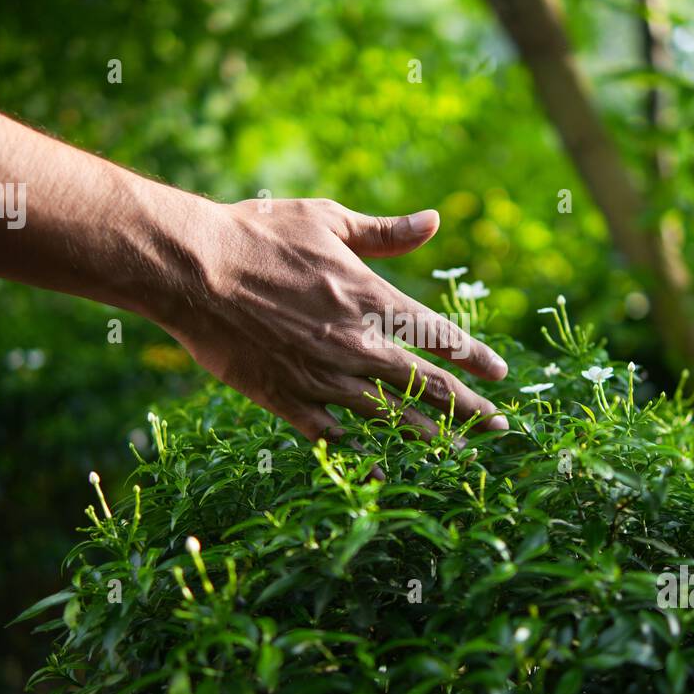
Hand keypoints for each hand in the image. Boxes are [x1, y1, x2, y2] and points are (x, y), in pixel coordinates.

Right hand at [151, 195, 509, 441]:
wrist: (192, 269)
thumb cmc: (259, 235)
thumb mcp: (328, 221)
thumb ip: (385, 232)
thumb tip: (434, 221)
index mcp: (370, 297)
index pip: (439, 335)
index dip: (474, 358)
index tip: (500, 374)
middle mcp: (356, 343)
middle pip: (428, 385)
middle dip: (470, 409)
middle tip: (501, 427)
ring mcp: (323, 376)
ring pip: (390, 417)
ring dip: (430, 437)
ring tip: (459, 454)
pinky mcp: (287, 400)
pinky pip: (335, 438)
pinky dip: (364, 457)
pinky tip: (386, 473)